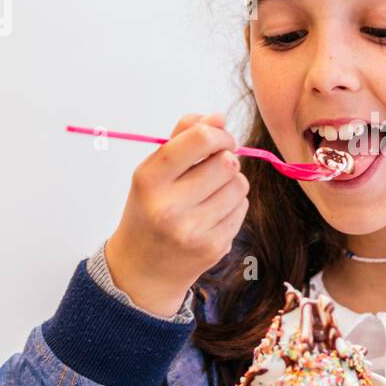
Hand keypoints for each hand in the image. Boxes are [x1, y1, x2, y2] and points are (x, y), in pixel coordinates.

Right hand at [104, 111, 248, 316]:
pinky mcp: (213, 247)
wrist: (143, 269)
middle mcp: (169, 206)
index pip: (199, 139)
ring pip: (239, 185)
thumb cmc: (150, 210)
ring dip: (231, 183)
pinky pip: (242, 208)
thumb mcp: (153, 171)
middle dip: (226, 159)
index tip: (220, 138)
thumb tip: (218, 116)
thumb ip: (183, 138)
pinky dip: (233, 205)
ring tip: (210, 193)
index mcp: (149, 179)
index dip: (219, 133)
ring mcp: (193, 230)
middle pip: (226, 162)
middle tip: (215, 167)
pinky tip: (213, 214)